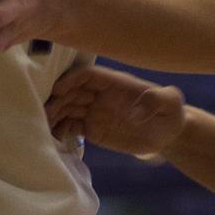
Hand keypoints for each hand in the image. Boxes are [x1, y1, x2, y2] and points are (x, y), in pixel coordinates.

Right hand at [43, 64, 186, 158]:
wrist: (168, 134)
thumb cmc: (171, 114)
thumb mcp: (172, 103)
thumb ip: (160, 99)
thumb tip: (138, 109)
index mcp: (116, 84)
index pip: (88, 76)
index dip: (72, 80)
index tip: (58, 90)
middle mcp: (101, 95)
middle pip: (73, 92)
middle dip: (57, 100)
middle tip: (44, 113)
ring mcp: (95, 111)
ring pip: (68, 108)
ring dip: (54, 115)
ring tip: (43, 127)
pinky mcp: (93, 128)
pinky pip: (71, 126)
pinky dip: (60, 130)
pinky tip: (53, 138)